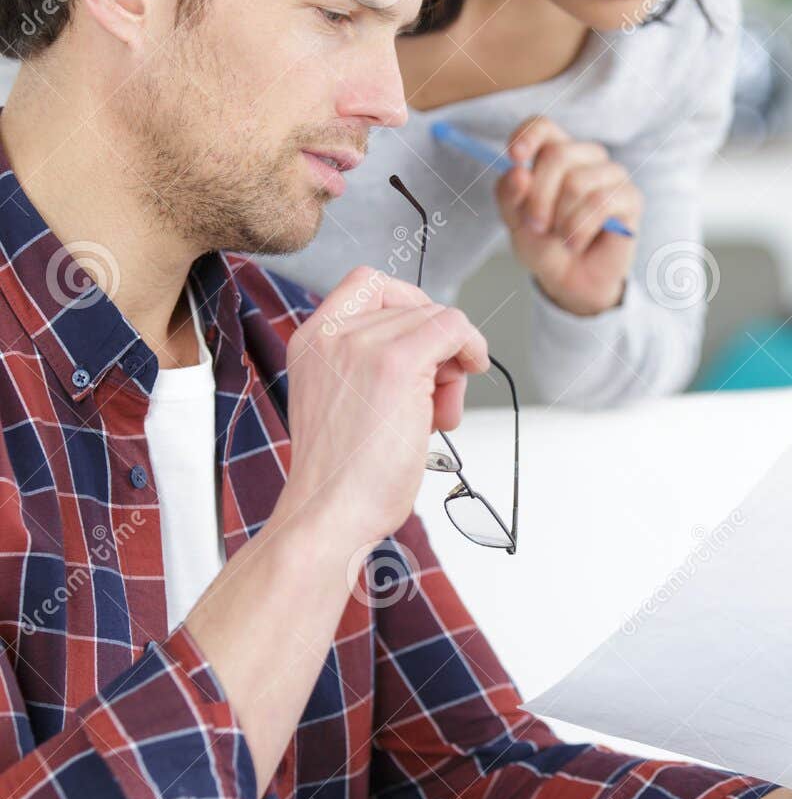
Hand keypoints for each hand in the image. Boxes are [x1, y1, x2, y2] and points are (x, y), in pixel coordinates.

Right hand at [277, 266, 488, 557]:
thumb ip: (375, 365)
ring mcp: (361, 345)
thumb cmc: (344, 476)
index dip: (408, 305)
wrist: (329, 513)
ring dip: (452, 359)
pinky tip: (471, 373)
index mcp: (312, 341)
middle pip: (409, 302)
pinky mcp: (396, 364)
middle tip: (441, 387)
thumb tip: (440, 351)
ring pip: (435, 316)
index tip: (426, 343)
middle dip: (435, 342)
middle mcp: (331, 334)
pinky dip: (472, 346)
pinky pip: (452, 327)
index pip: (368, 285)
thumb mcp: (346, 401)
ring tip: (439, 411)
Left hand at [495, 116, 641, 316]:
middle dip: (538, 197)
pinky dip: (580, 229)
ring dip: (561, 219)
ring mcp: (611, 175)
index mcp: (555, 153)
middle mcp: (586, 157)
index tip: (514, 158)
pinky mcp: (630, 198)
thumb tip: (518, 171)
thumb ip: (510, 195)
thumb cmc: (545, 244)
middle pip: (557, 154)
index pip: (542, 126)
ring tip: (560, 238)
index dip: (527, 136)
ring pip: (577, 182)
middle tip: (535, 226)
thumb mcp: (516, 222)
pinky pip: (601, 202)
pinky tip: (575, 243)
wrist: (572, 280)